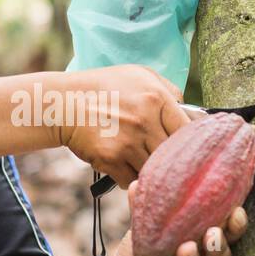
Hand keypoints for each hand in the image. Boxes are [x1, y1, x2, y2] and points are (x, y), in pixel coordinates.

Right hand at [56, 65, 188, 187]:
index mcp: (156, 98)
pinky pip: (131, 180)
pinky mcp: (110, 158)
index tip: (184, 148)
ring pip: (153, 170)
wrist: (64, 103)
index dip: (188, 143)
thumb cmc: (104, 87)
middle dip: (169, 160)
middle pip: (173, 155)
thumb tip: (190, 113)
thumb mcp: (139, 75)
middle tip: (163, 161)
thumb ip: (169, 90)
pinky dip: (129, 179)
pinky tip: (123, 167)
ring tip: (139, 161)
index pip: (188, 130)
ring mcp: (127, 141)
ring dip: (149, 171)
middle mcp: (144, 120)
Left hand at [106, 206, 248, 255]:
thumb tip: (141, 181)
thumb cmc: (146, 254)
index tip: (237, 210)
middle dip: (219, 247)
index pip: (228, 237)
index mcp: (206, 248)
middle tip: (212, 232)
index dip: (236, 226)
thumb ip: (147, 208)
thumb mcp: (147, 228)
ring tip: (186, 248)